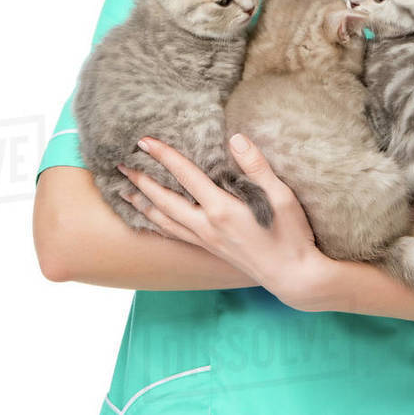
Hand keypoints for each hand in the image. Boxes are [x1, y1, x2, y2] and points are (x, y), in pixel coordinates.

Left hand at [116, 133, 329, 309]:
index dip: (164, 156)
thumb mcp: (281, 195)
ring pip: (164, 220)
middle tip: (121, 165)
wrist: (293, 276)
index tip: (144, 141)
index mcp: (222, 209)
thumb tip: (235, 138)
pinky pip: (174, 234)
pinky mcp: (209, 249)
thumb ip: (257, 166)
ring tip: (125, 191)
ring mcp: (206, 240)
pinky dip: (157, 223)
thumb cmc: (290, 234)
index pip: (185, 175)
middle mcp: (207, 226)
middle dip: (141, 180)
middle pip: (164, 200)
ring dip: (142, 203)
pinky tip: (151, 219)